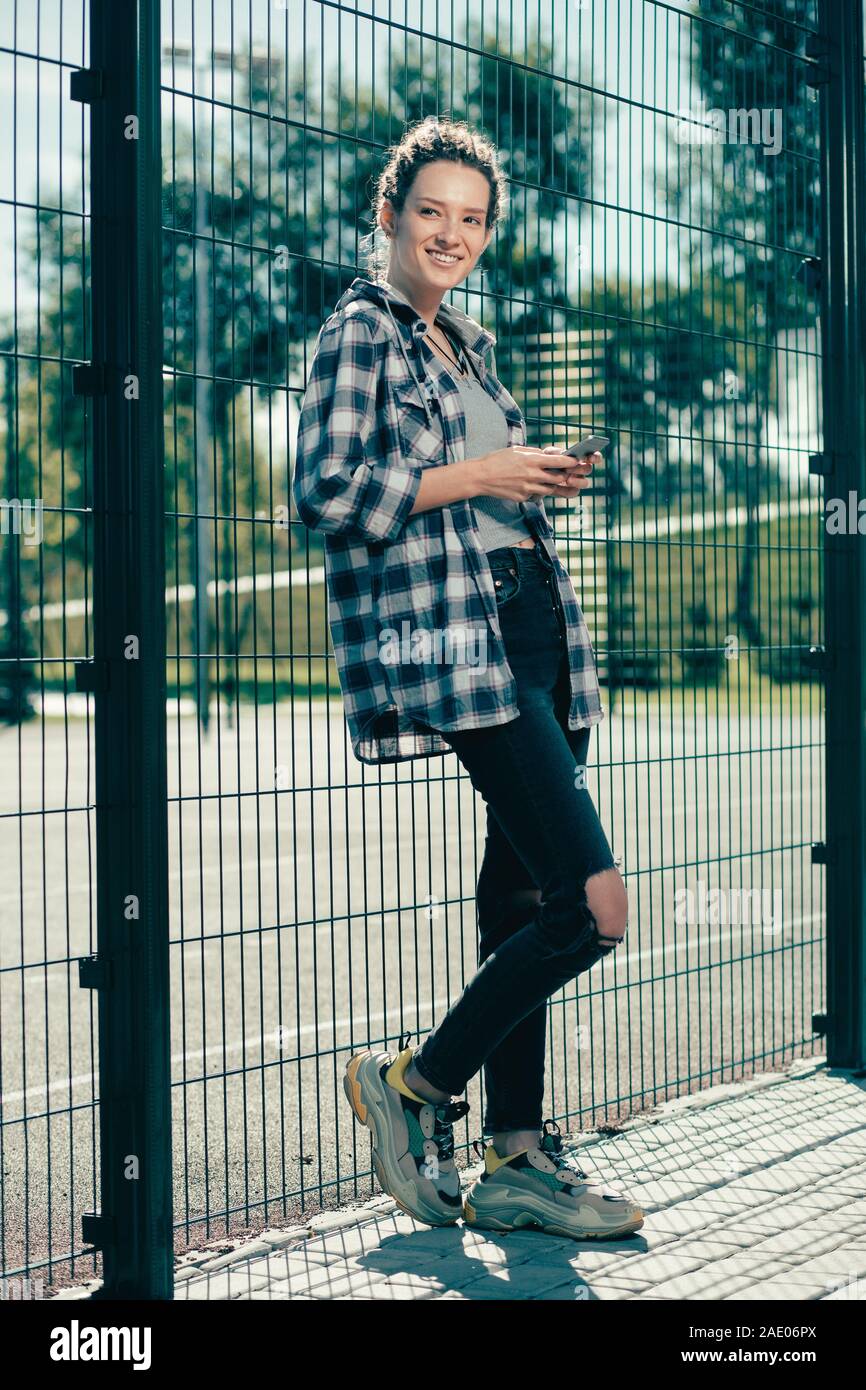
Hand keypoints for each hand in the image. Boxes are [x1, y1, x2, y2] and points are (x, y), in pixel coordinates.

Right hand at [477, 446, 595, 503]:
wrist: (481, 476)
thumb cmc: (497, 460)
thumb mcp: (517, 450)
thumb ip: (535, 453)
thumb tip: (549, 454)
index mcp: (532, 460)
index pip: (559, 462)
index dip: (571, 462)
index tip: (576, 462)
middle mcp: (532, 475)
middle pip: (559, 478)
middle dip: (566, 476)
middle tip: (568, 474)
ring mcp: (528, 488)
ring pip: (550, 489)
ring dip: (553, 485)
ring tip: (549, 480)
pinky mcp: (523, 498)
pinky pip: (536, 495)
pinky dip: (537, 491)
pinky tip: (530, 486)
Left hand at [532, 446, 597, 500]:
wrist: (537, 475)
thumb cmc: (545, 461)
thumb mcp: (548, 454)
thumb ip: (555, 452)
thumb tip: (563, 453)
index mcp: (580, 458)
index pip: (594, 456)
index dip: (595, 457)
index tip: (591, 458)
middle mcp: (581, 469)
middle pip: (588, 469)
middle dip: (581, 468)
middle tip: (570, 468)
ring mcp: (577, 481)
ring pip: (585, 483)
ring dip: (578, 481)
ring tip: (568, 480)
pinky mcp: (569, 491)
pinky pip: (574, 492)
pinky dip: (569, 490)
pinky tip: (562, 487)